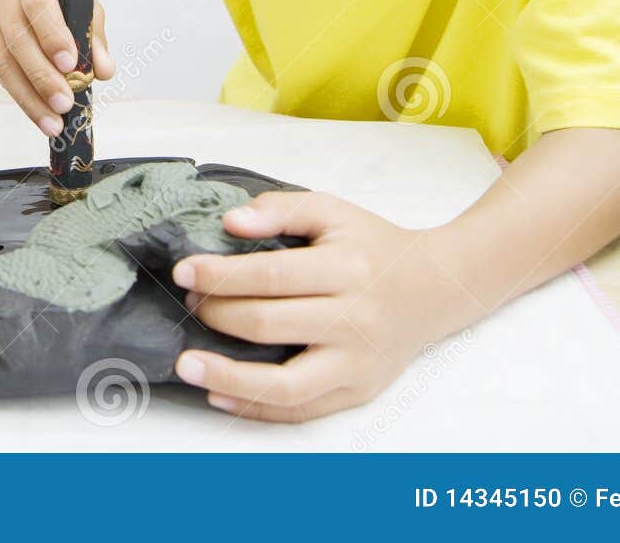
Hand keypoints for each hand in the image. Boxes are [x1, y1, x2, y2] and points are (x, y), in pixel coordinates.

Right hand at [0, 0, 114, 135]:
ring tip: (50, 120)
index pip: (36, 1)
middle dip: (41, 75)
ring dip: (27, 94)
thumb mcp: (82, 1)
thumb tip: (102, 70)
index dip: (52, 35)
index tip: (70, 65)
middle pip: (14, 34)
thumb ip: (93, 34)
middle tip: (63, 104)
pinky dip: (15, 90)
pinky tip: (35, 108)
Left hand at [171, 191, 464, 422]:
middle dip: (217, 314)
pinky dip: (256, 407)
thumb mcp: (332, 211)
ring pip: (285, 385)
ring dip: (228, 377)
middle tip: (189, 303)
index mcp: (347, 269)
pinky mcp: (357, 391)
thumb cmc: (372, 246)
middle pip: (269, 325)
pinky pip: (301, 410)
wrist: (435, 287)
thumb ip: (280, 209)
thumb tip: (231, 222)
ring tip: (187, 365)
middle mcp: (355, 319)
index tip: (184, 271)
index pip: (270, 276)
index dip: (220, 275)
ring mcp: (357, 362)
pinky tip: (219, 393)